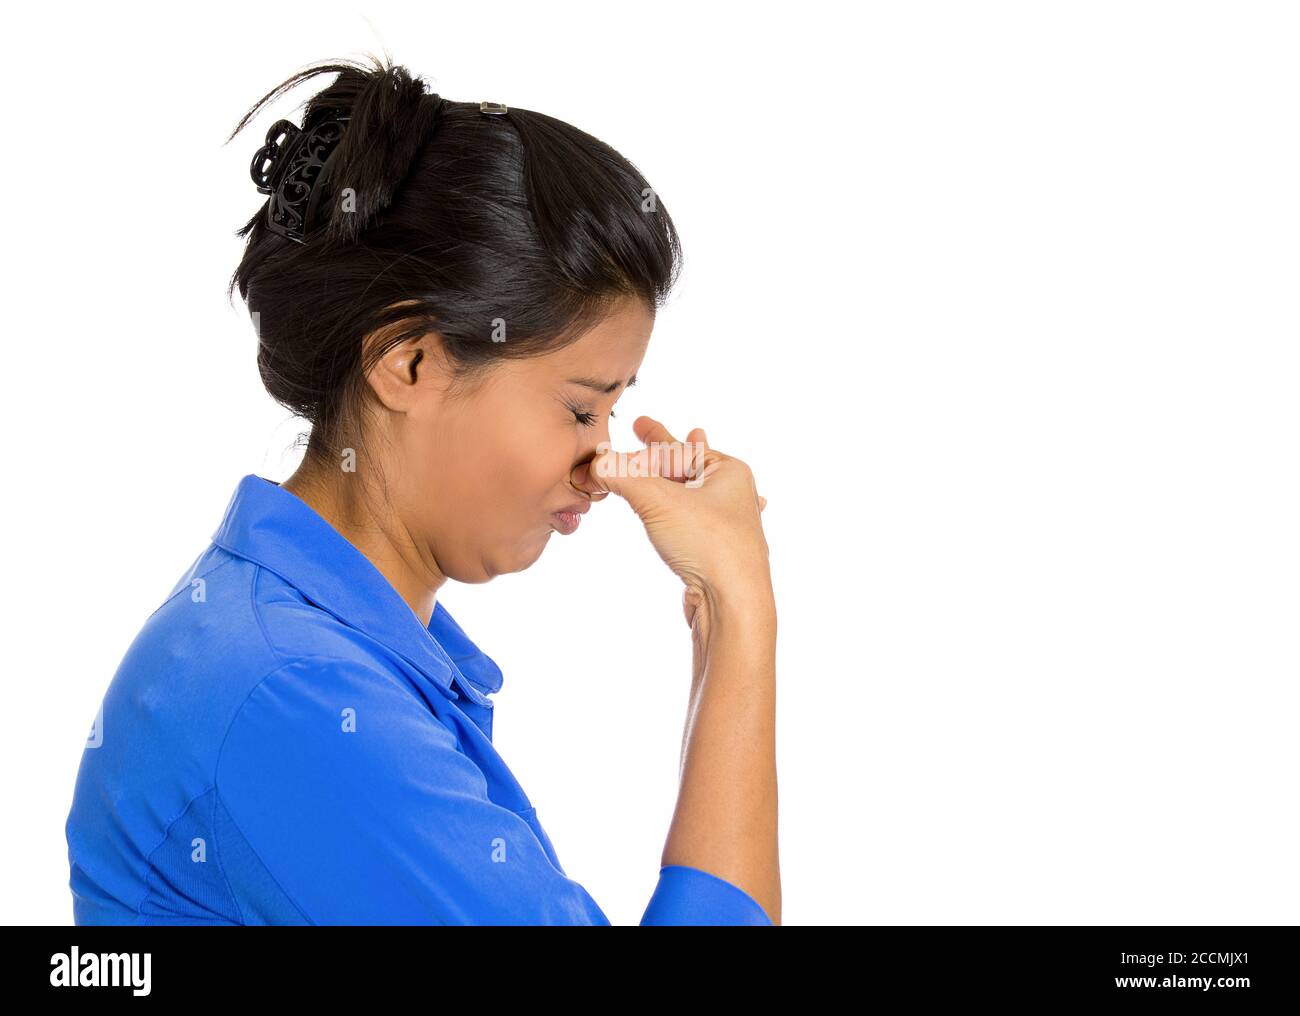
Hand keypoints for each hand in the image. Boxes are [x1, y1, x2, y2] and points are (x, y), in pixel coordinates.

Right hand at [569, 416, 769, 625]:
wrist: (732, 603)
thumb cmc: (707, 543)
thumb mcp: (656, 499)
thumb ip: (621, 476)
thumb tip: (592, 465)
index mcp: (728, 471)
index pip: (677, 448)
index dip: (652, 437)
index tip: (638, 423)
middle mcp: (732, 495)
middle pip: (687, 466)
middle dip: (664, 451)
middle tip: (645, 430)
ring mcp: (727, 525)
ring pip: (691, 495)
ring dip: (675, 479)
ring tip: (679, 455)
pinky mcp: (716, 553)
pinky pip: (694, 521)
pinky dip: (684, 511)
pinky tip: (694, 510)